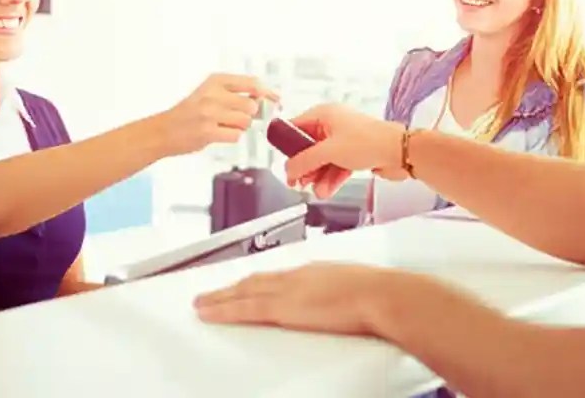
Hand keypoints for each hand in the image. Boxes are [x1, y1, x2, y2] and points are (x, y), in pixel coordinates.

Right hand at [155, 73, 277, 155]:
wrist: (163, 130)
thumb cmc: (190, 113)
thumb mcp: (209, 93)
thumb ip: (235, 94)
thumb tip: (265, 101)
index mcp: (215, 81)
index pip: (252, 83)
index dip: (268, 93)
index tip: (277, 100)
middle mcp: (213, 94)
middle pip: (251, 105)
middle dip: (249, 115)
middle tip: (235, 119)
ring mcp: (209, 113)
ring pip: (245, 121)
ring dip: (239, 127)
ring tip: (222, 126)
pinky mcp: (207, 131)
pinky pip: (236, 135)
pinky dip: (231, 137)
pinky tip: (218, 134)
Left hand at [193, 263, 402, 336]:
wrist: (382, 295)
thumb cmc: (380, 294)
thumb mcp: (359, 288)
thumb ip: (344, 294)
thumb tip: (346, 302)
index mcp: (315, 270)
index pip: (277, 276)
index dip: (258, 281)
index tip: (246, 284)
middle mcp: (297, 275)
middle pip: (255, 280)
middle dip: (232, 287)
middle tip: (211, 293)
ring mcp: (288, 290)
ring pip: (243, 292)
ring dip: (220, 297)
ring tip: (202, 303)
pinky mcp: (283, 307)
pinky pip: (244, 308)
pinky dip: (223, 309)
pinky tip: (208, 313)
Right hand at [280, 104, 404, 198]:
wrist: (399, 152)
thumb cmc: (370, 141)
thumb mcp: (329, 151)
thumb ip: (305, 161)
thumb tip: (288, 168)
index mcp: (324, 114)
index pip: (296, 127)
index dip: (287, 144)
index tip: (283, 161)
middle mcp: (333, 125)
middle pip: (308, 147)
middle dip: (304, 167)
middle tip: (297, 181)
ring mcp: (344, 140)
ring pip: (322, 160)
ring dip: (318, 177)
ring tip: (316, 190)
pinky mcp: (353, 154)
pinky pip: (335, 166)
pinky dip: (330, 178)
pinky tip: (326, 190)